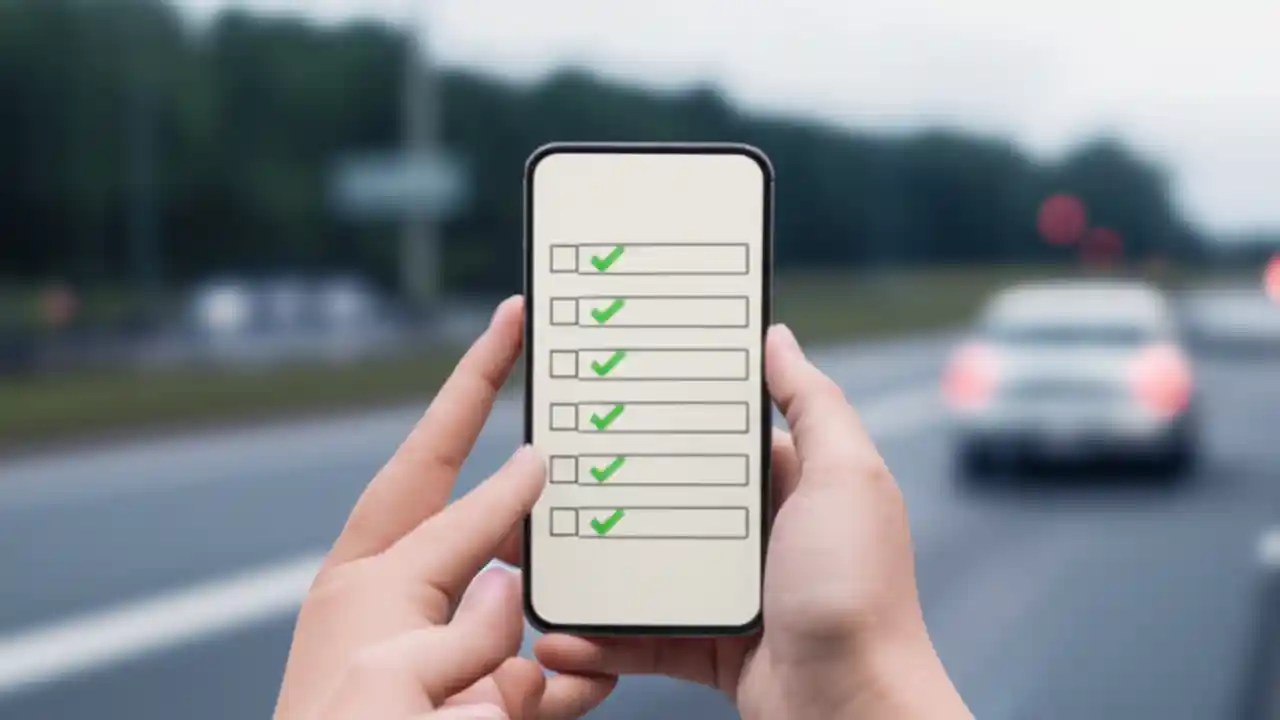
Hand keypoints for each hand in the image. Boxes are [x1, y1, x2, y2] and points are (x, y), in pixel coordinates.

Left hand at [275, 297, 614, 719]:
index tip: (513, 320)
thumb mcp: (397, 663)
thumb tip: (518, 564)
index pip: (436, 454)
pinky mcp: (487, 709)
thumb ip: (468, 602)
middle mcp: (414, 603)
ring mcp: (453, 657)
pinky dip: (583, 671)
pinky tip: (606, 669)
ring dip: (573, 584)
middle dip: (536, 472)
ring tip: (617, 555)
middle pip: (490, 512)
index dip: (479, 384)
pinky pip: (549, 675)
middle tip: (577, 414)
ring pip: (531, 593)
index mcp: (373, 570)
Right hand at [535, 325, 969, 718]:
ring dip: (596, 566)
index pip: (726, 433)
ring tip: (537, 552)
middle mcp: (766, 535)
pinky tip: (562, 634)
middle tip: (551, 469)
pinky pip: (646, 637)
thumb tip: (780, 339)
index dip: (675, 409)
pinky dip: (604, 639)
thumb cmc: (858, 595)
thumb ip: (813, 405)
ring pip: (651, 567)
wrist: (853, 714)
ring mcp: (738, 594)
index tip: (617, 385)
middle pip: (674, 497)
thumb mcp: (846, 479)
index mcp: (799, 485)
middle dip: (616, 486)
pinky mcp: (713, 649)